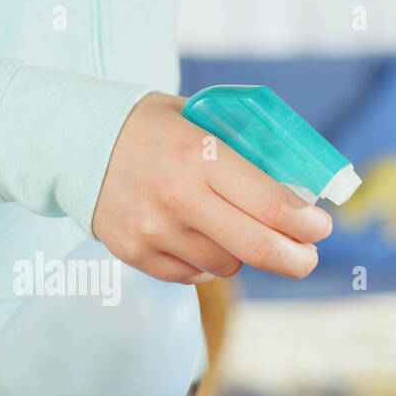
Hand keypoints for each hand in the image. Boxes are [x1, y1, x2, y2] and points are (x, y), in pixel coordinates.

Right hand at [92, 92, 331, 282]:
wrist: (75, 141)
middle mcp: (178, 197)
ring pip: (227, 266)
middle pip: (259, 249)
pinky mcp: (135, 254)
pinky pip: (193, 275)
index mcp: (200, 156)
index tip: (321, 227)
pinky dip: (206, 262)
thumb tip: (303, 191)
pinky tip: (196, 236)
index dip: (308, 224)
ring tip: (233, 229)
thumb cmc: (154, 129)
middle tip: (308, 257)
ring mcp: (154, 231)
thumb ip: (248, 152)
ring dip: (243, 254)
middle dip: (297, 259)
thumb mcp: (202, 120)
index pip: (272, 205)